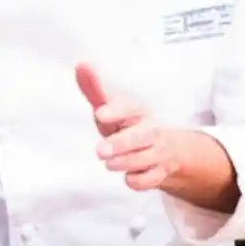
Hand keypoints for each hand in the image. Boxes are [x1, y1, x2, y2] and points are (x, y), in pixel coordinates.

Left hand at [75, 62, 182, 191]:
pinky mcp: (160, 172)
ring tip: (108, 162)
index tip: (100, 114)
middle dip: (121, 143)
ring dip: (126, 162)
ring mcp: (158, 152)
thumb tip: (81, 65)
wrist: (164, 149)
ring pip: (147, 158)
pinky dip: (140, 180)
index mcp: (137, 111)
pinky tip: (129, 176)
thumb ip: (95, 90)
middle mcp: (151, 130)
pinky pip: (152, 179)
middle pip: (144, 135)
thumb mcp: (111, 108)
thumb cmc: (128, 125)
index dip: (116, 110)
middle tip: (99, 151)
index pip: (130, 107)